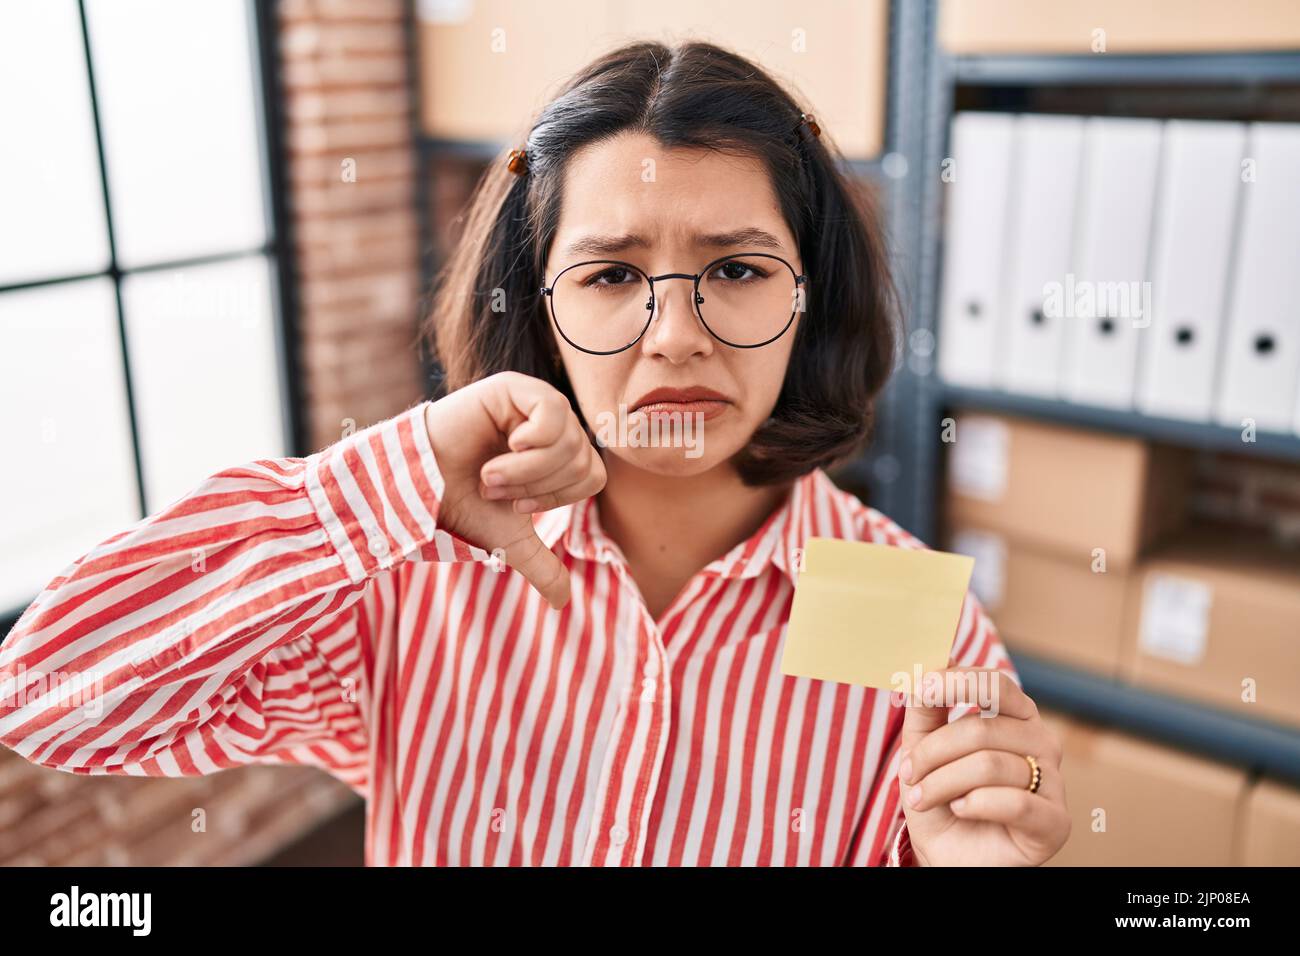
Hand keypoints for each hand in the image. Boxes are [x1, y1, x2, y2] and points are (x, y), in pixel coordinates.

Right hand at [423, 371, 605, 609]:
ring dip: (526, 471)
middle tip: (495, 487)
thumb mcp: (507, 542)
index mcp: (557, 452)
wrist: (417, 486)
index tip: (515, 504)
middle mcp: (551, 425)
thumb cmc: (459, 506)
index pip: (592, 476)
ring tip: (490, 473)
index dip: (557, 499)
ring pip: (569, 442)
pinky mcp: (516, 387)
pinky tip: (504, 445)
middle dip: (537, 487)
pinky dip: (531, 444)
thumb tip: (562, 603)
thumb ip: (540, 566)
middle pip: (584, 460)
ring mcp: (534, 402)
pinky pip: (553, 414)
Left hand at [896, 667, 1068, 865]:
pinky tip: (960, 810)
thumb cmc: (941, 794)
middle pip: (981, 730)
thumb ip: (926, 707)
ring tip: (922, 797)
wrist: (948, 853)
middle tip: (908, 772)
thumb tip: (927, 668)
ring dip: (942, 783)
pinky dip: (974, 805)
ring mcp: (1053, 782)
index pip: (995, 685)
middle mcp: (1041, 743)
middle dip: (932, 752)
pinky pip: (1015, 802)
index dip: (957, 683)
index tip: (921, 688)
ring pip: (990, 766)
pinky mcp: (1055, 822)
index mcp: (1017, 716)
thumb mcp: (922, 745)